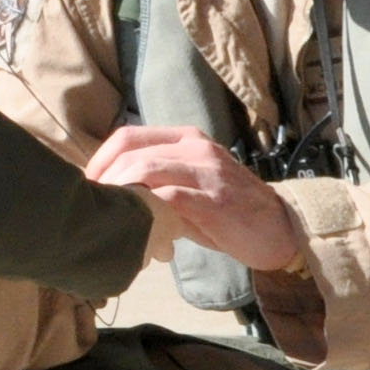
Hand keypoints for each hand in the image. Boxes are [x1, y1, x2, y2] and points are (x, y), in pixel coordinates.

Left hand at [84, 125, 303, 273]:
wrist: (282, 229)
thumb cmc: (229, 213)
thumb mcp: (191, 188)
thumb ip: (156, 183)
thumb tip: (110, 198)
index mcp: (187, 140)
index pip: (128, 137)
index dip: (100, 161)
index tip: (87, 188)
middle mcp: (196, 148)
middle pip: (130, 152)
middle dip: (103, 180)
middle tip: (91, 208)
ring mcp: (207, 171)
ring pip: (146, 169)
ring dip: (120, 195)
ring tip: (110, 219)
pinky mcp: (215, 200)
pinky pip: (168, 197)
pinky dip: (146, 212)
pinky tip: (138, 232)